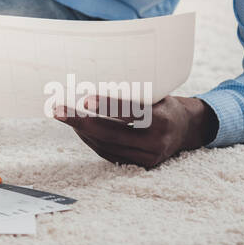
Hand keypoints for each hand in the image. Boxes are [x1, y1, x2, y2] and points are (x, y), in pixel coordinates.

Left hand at [52, 95, 216, 167]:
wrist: (186, 129)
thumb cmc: (163, 103)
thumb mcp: (154, 92)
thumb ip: (131, 92)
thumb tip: (92, 79)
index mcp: (162, 119)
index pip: (130, 113)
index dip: (107, 106)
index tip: (85, 99)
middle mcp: (156, 142)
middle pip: (111, 134)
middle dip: (81, 121)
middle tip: (57, 109)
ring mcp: (148, 157)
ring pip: (107, 146)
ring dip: (82, 131)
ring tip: (65, 116)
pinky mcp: (141, 166)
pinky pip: (110, 155)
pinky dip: (92, 141)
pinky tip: (80, 128)